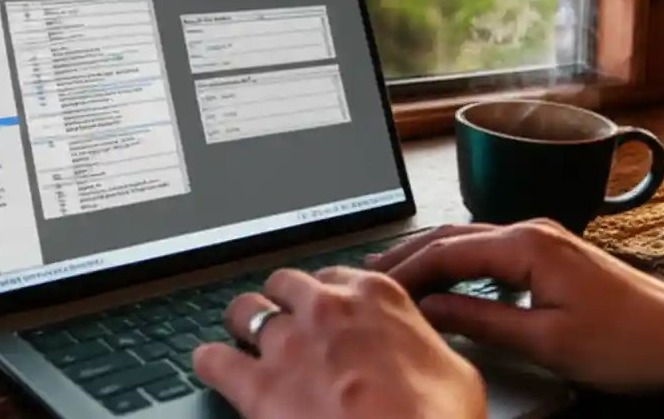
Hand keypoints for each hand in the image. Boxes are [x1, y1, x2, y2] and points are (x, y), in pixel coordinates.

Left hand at [192, 266, 485, 418]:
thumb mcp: (452, 369)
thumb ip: (421, 344)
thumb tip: (419, 351)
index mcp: (374, 296)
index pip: (334, 276)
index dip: (325, 296)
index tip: (323, 311)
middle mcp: (325, 309)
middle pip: (284, 283)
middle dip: (282, 302)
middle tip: (285, 324)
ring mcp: (287, 344)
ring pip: (245, 309)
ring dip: (245, 323)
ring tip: (246, 339)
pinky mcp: (258, 385)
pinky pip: (214, 359)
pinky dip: (211, 362)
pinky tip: (213, 367)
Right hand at [368, 220, 663, 394]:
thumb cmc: (627, 345)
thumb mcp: (546, 342)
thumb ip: (482, 320)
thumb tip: (431, 308)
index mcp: (528, 245)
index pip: (447, 251)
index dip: (407, 271)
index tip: (375, 289)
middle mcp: (533, 230)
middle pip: (454, 236)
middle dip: (409, 255)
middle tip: (369, 274)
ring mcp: (545, 239)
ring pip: (471, 239)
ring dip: (432, 255)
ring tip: (395, 272)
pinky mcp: (555, 254)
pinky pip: (492, 249)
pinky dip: (459, 261)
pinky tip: (446, 276)